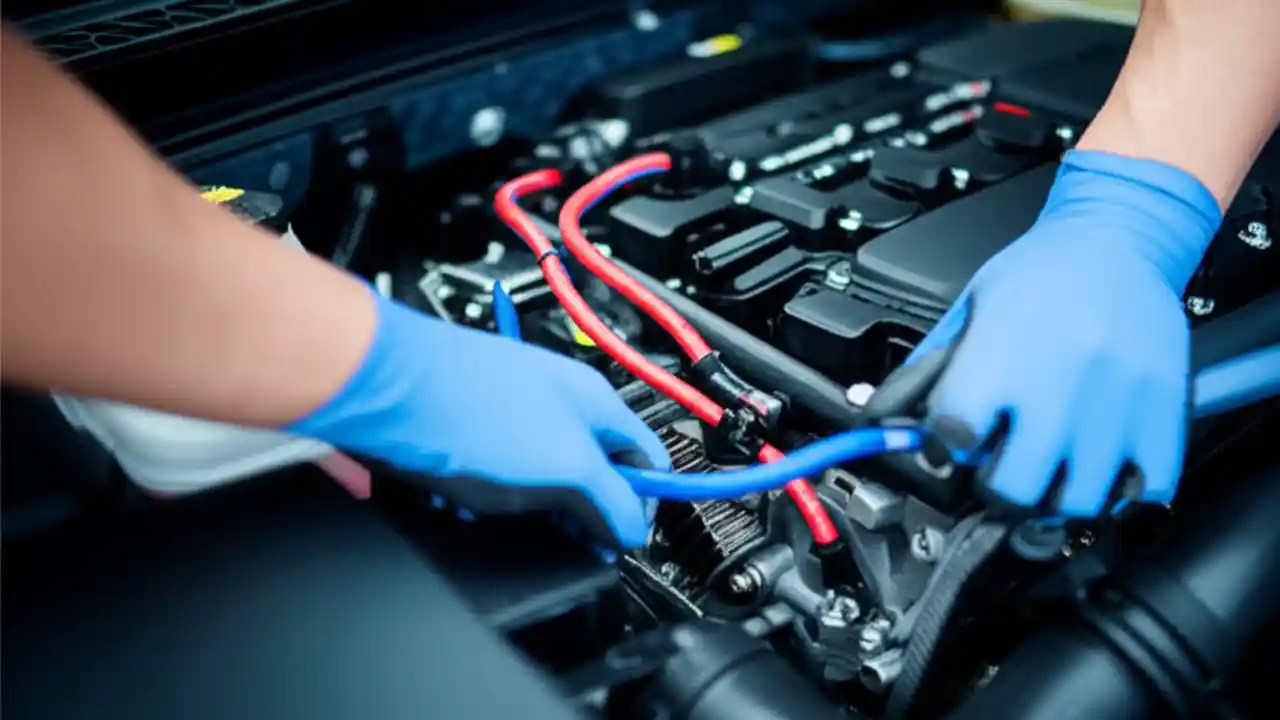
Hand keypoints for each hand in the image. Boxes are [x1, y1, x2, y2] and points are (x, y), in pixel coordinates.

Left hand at [288, 290, 670, 547]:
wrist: (386, 390)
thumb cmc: (472, 405)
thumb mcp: (567, 467)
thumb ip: (611, 499)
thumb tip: (633, 528)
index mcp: (595, 402)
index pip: (647, 456)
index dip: (646, 502)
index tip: (631, 536)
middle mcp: (556, 402)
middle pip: (594, 470)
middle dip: (582, 509)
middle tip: (571, 535)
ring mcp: (511, 414)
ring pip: (541, 478)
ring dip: (529, 505)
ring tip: (507, 511)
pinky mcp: (469, 431)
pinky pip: (493, 478)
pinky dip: (485, 497)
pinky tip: (467, 500)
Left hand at [907, 150, 1220, 515]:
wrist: (1121, 236)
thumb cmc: (1042, 269)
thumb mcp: (970, 307)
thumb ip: (930, 368)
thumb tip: (885, 420)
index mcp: (1002, 354)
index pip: (953, 435)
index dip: (944, 445)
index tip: (950, 442)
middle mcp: (1059, 383)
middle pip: (1013, 488)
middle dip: (997, 488)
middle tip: (1001, 470)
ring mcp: (1117, 404)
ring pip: (1076, 502)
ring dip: (1055, 500)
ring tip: (1049, 474)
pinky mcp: (1165, 413)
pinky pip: (1146, 490)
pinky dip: (1120, 496)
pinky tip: (1099, 471)